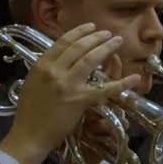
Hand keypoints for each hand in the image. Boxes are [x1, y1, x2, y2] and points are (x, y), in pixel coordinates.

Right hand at [0, 23, 140, 163]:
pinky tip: (134, 78)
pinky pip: (104, 89)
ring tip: (117, 41)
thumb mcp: (32, 82)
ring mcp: (67, 85)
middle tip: (108, 33)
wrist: (28, 135)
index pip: (63, 42)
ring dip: (107, 48)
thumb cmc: (28, 112)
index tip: (91, 27)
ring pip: (91, 60)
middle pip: (79, 47)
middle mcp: (54, 71)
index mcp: (42, 65)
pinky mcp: (79, 100)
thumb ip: (45, 70)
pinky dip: (121, 84)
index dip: (80, 32)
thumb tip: (59, 59)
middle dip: (97, 37)